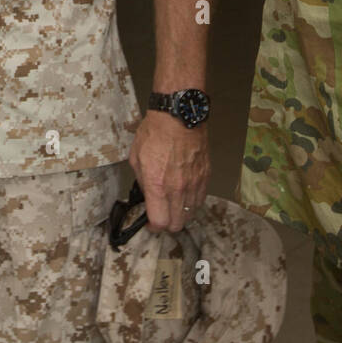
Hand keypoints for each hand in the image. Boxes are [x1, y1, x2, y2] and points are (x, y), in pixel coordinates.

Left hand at [128, 110, 208, 233]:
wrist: (179, 115)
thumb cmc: (155, 132)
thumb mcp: (136, 158)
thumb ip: (142, 182)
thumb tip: (147, 195)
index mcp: (157, 185)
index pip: (160, 222)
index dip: (153, 227)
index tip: (149, 223)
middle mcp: (177, 188)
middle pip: (177, 224)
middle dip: (167, 224)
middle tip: (162, 215)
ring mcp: (194, 183)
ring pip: (191, 214)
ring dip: (181, 214)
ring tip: (174, 204)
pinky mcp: (205, 176)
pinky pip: (200, 199)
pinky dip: (192, 202)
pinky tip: (185, 194)